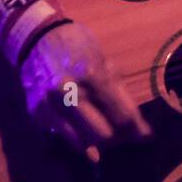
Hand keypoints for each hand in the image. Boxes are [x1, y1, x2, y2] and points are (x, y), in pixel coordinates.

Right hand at [19, 20, 152, 157]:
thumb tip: (142, 132)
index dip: (137, 129)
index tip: (144, 134)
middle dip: (118, 136)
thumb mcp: (107, 63)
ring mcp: (51, 105)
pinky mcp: (38, 114)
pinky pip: (65, 139)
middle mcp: (70, 93)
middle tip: (123, 131)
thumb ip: (122, 97)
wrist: (37, 38)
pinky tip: (86, 129)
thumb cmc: (80, 47)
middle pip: (104, 135)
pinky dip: (79, 139)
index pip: (123, 116)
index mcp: (93, 76)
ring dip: (98, 141)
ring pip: (84, 143)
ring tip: (104, 128)